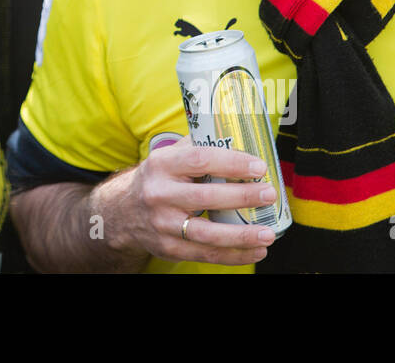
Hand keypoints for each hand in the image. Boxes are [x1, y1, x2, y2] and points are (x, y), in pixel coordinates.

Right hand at [93, 138, 276, 265]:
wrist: (124, 212)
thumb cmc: (159, 179)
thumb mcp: (168, 157)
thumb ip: (198, 147)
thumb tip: (240, 138)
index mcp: (161, 164)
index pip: (199, 160)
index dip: (231, 163)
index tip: (259, 166)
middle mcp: (158, 194)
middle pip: (205, 198)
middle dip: (242, 197)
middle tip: (270, 194)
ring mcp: (162, 224)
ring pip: (206, 233)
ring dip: (242, 235)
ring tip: (269, 233)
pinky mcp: (168, 248)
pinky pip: (206, 254)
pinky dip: (234, 255)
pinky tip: (255, 250)